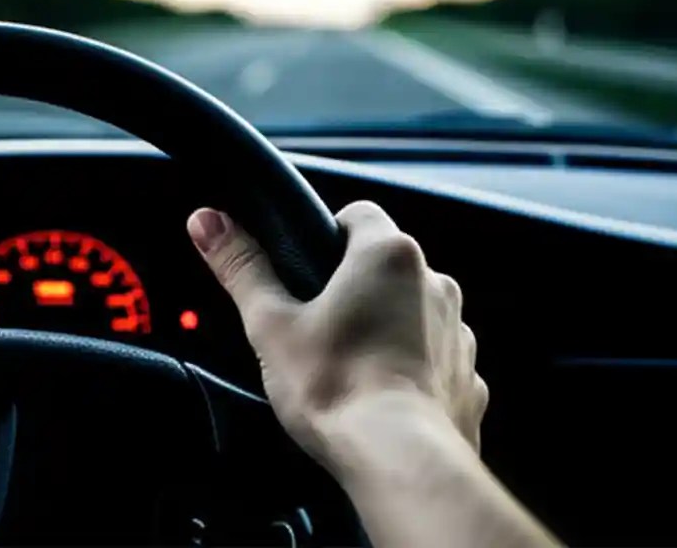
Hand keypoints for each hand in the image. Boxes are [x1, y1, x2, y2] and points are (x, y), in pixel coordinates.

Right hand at [185, 200, 487, 469]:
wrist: (400, 461)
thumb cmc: (338, 390)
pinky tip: (382, 397)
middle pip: (386, 267)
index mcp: (388, 255)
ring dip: (387, 329)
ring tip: (348, 367)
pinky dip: (413, 372)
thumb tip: (208, 222)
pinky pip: (437, 361)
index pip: (358, 215)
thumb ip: (241, 268)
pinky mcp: (468, 378)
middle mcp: (435, 284)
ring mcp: (459, 332)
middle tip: (317, 327)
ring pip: (415, 313)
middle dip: (355, 289)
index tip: (306, 271)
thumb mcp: (270, 325)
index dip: (327, 237)